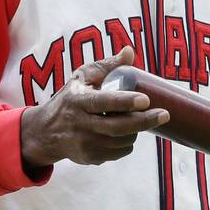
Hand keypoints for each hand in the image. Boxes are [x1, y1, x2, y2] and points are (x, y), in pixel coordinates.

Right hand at [20, 46, 168, 166]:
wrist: (45, 132)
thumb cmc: (69, 99)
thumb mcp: (82, 78)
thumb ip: (107, 66)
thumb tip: (130, 52)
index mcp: (78, 101)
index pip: (104, 103)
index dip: (125, 102)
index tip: (145, 99)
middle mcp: (80, 124)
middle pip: (118, 127)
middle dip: (144, 121)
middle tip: (165, 114)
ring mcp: (85, 144)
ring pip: (121, 141)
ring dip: (137, 131)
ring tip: (140, 119)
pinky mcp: (90, 158)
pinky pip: (118, 152)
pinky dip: (128, 143)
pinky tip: (126, 133)